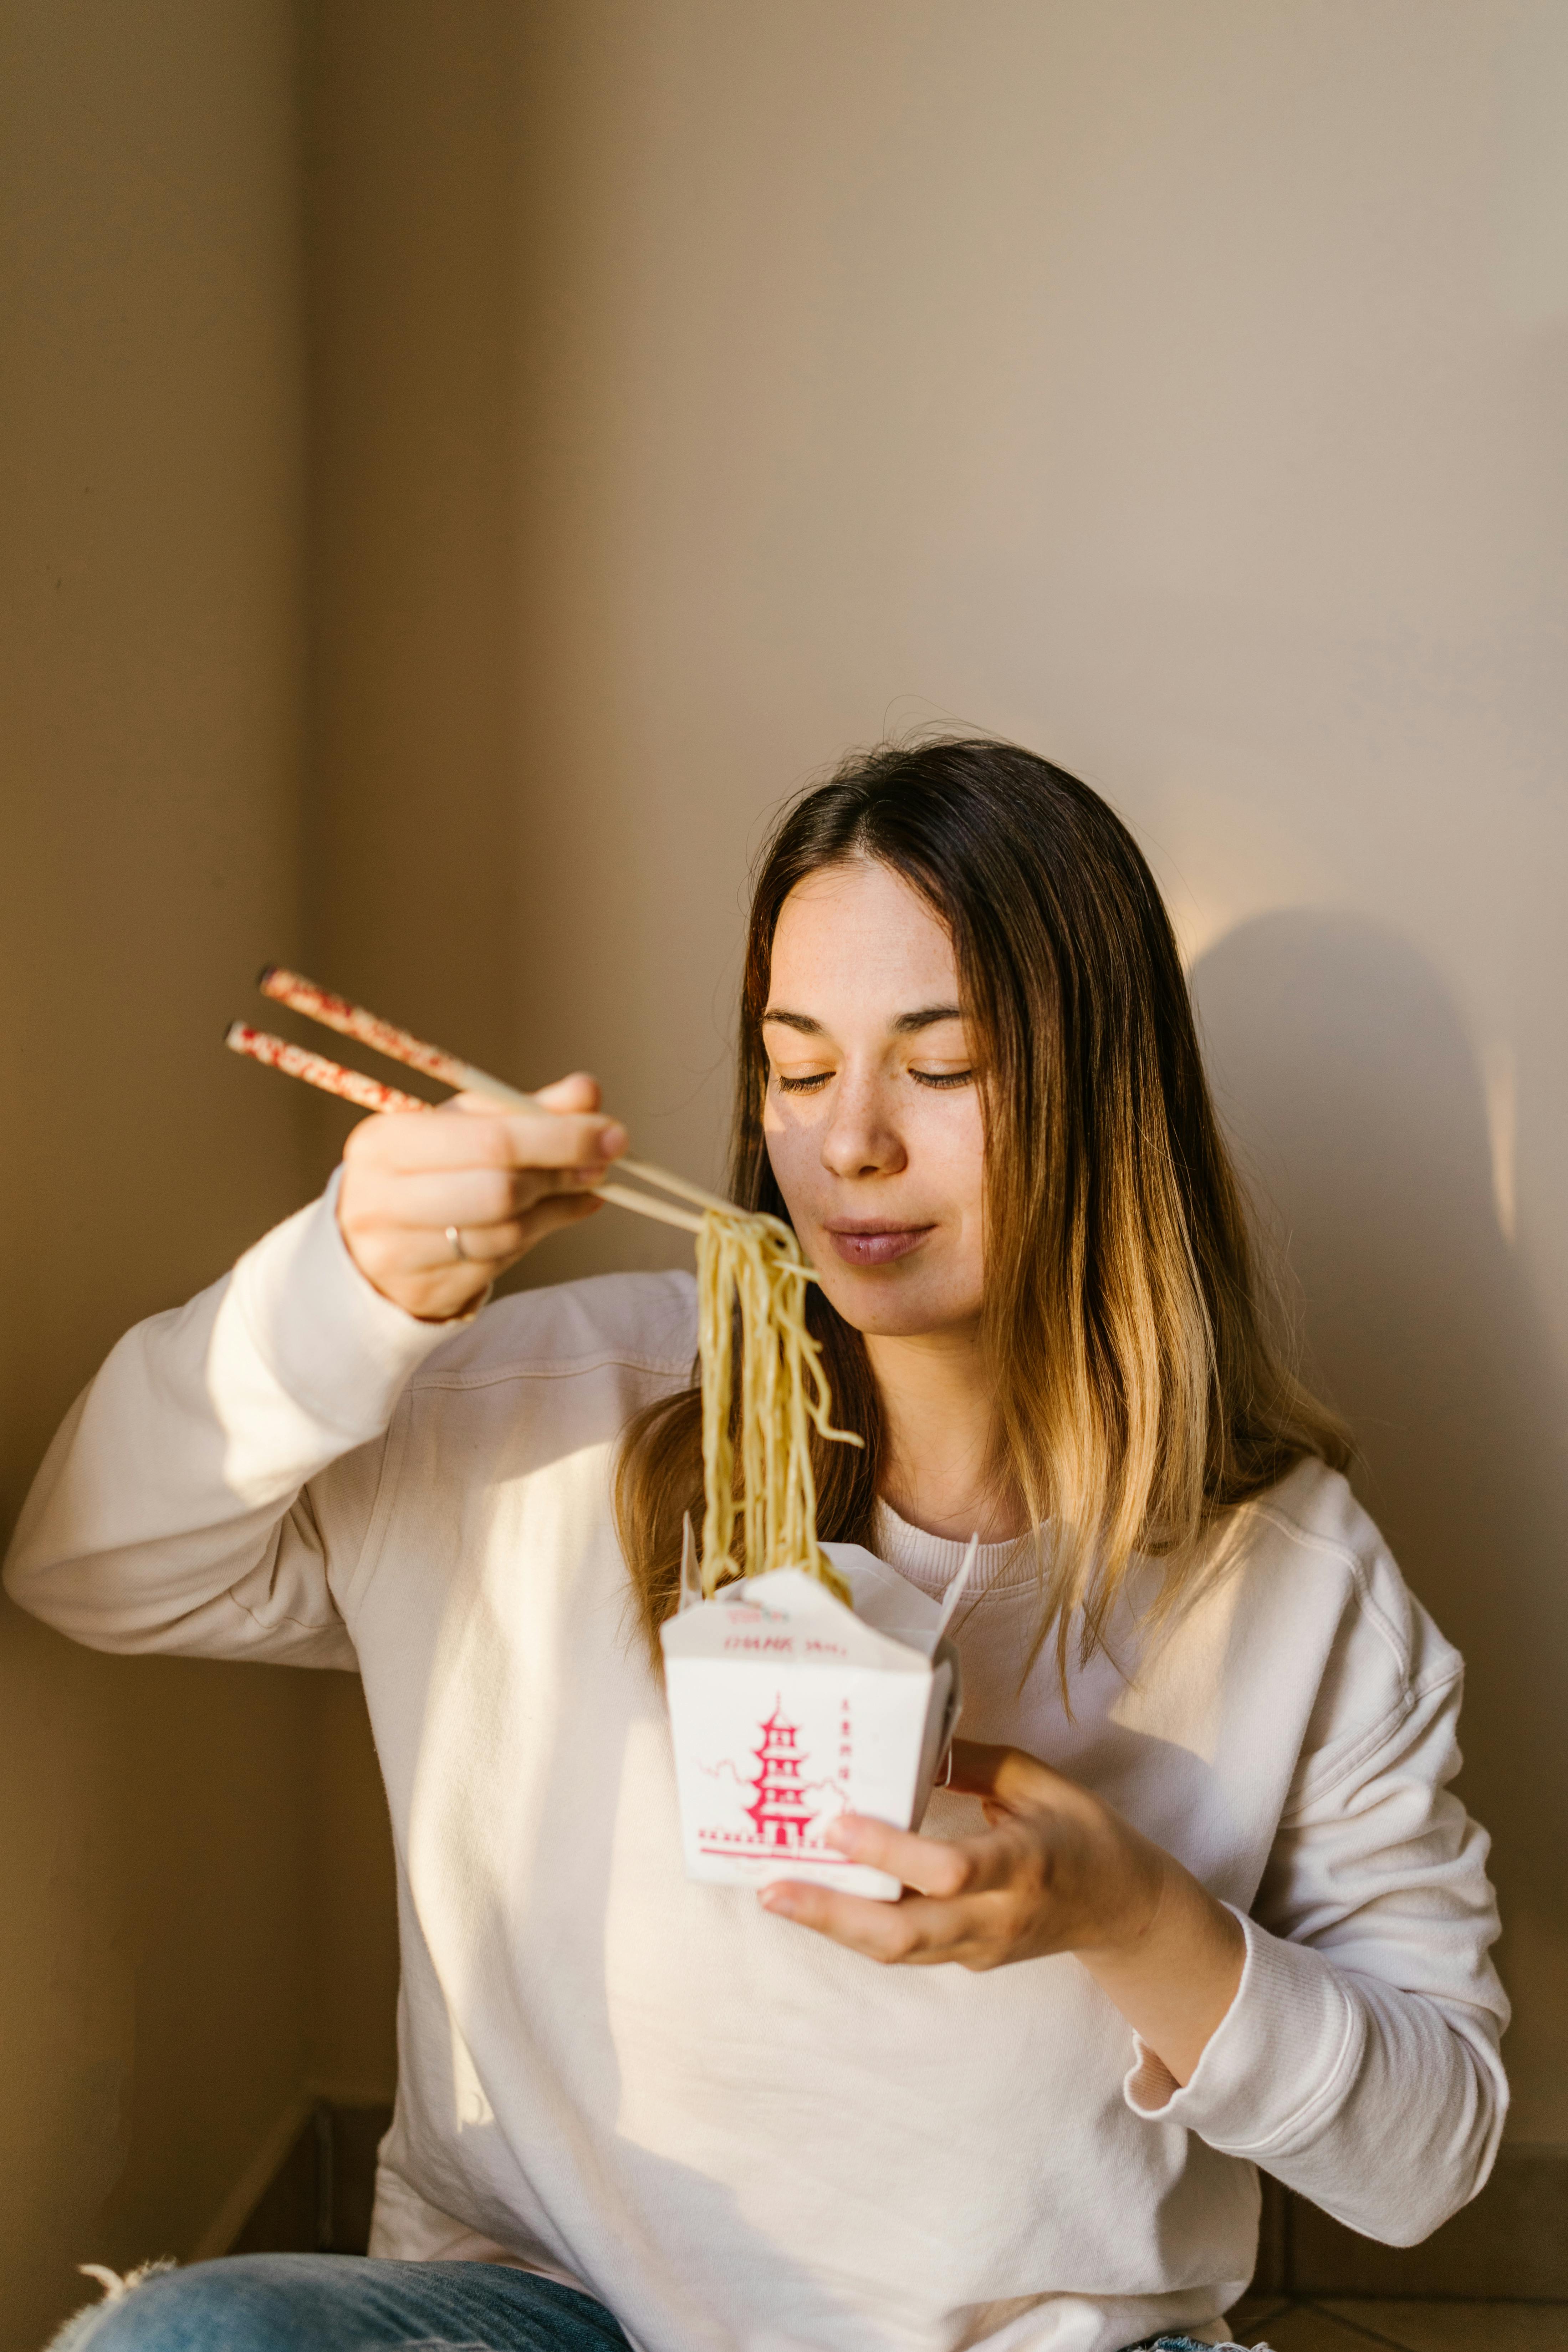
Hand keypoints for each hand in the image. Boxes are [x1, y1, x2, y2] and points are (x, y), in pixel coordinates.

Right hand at [337, 1071, 626, 1321]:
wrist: (365, 1244)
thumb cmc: (422, 1172)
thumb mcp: (461, 1128)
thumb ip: (523, 1110)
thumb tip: (586, 1090)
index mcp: (385, 1142)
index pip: (489, 1139)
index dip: (559, 1137)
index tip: (611, 1132)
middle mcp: (381, 1198)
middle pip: (498, 1189)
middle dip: (561, 1173)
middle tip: (603, 1164)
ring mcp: (398, 1252)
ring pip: (505, 1230)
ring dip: (557, 1206)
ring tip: (583, 1185)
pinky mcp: (423, 1290)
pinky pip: (501, 1262)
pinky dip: (540, 1232)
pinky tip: (560, 1212)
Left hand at [759, 1739, 1244, 2084]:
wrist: (1125, 1909)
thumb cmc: (1081, 1830)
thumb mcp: (1038, 1781)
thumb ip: (973, 1762)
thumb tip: (910, 1742)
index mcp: (1025, 1863)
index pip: (948, 1870)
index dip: (888, 1852)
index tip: (835, 1822)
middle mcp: (998, 1916)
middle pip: (904, 1933)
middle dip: (832, 1913)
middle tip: (770, 1887)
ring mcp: (981, 1948)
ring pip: (897, 1950)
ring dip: (832, 1926)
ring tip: (776, 1894)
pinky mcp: (968, 1961)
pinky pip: (906, 1948)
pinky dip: (858, 1928)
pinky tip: (819, 1902)